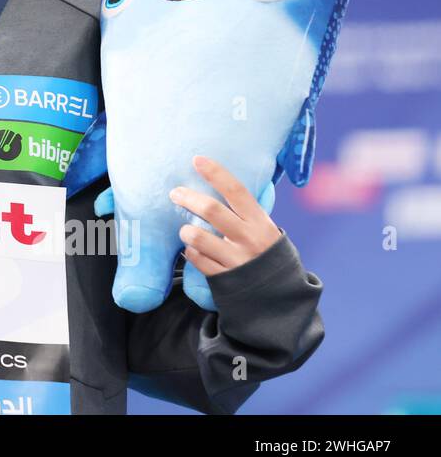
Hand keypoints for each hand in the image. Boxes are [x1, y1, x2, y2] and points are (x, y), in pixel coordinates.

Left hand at [169, 155, 283, 276]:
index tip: (197, 160)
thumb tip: (221, 181)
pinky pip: (196, 260)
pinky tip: (192, 250)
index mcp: (260, 222)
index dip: (215, 173)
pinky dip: (189, 253)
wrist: (281, 297)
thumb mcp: (266, 230)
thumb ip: (247, 211)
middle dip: (188, 198)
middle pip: (211, 210)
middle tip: (175, 193)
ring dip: (185, 230)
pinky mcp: (225, 279)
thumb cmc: (267, 254)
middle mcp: (250, 239)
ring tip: (185, 229)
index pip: (236, 191)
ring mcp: (237, 260)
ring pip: (197, 237)